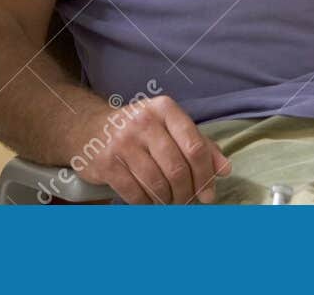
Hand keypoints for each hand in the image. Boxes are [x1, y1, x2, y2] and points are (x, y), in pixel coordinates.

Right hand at [72, 94, 231, 204]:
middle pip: (177, 169)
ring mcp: (123, 142)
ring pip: (157, 184)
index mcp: (165, 109)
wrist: (88, 128)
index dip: (206, 175)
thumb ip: (199, 144)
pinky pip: (135, 194)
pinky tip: (151, 203)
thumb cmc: (138, 130)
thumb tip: (225, 170)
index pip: (195, 146)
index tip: (208, 194)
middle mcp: (143, 121)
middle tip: (187, 202)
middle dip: (186, 193)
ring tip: (170, 203)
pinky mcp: (106, 163)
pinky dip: (148, 205)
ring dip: (168, 201)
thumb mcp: (169, 127)